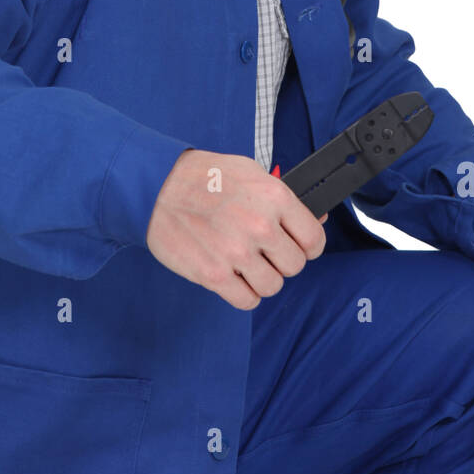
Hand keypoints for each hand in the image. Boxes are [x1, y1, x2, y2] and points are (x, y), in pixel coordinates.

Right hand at [146, 148, 327, 309]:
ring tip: (244, 262)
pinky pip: (247, 301)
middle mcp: (259, 226)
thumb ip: (284, 198)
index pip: (314, 240)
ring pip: (272, 286)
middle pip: (294, 266)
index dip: (308, 246)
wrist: (157, 185)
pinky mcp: (213, 275)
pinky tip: (233, 277)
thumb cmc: (205, 176)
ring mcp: (236, 253)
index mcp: (274, 197)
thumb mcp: (251, 173)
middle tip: (264, 251)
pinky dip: (244, 293)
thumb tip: (317, 219)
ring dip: (261, 278)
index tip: (297, 246)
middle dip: (281, 261)